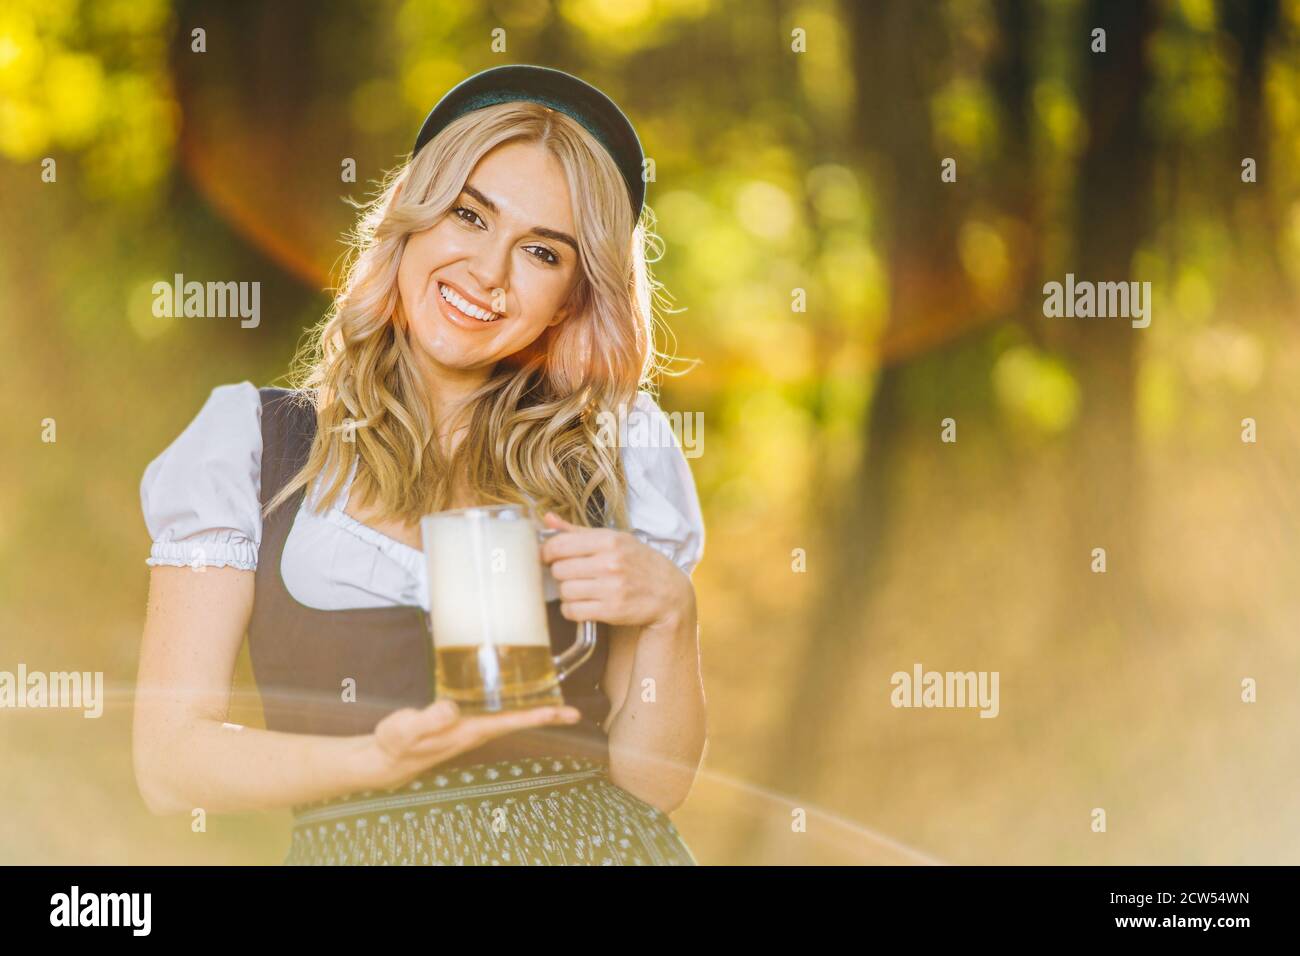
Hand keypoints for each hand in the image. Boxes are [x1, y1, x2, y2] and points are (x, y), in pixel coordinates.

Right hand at [358, 700, 580, 790]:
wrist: (386, 756)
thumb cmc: (396, 744)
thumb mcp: (406, 730)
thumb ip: (428, 720)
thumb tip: (452, 708)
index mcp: (468, 730)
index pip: (511, 721)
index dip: (537, 716)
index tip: (561, 711)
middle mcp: (475, 728)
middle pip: (518, 719)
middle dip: (545, 713)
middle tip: (574, 709)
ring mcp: (470, 725)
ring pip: (508, 713)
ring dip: (532, 706)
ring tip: (555, 697)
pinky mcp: (461, 718)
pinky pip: (493, 708)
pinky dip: (509, 699)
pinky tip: (515, 690)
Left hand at [539, 512, 694, 632]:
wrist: (669, 594)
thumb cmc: (640, 563)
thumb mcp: (616, 540)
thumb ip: (578, 531)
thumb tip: (547, 519)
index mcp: (609, 540)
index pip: (559, 545)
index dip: (546, 552)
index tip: (547, 557)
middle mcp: (610, 562)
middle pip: (559, 569)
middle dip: (560, 573)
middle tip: (571, 575)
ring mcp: (612, 588)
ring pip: (564, 591)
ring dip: (567, 592)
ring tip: (580, 589)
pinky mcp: (612, 610)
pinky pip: (573, 611)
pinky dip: (572, 610)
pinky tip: (582, 604)